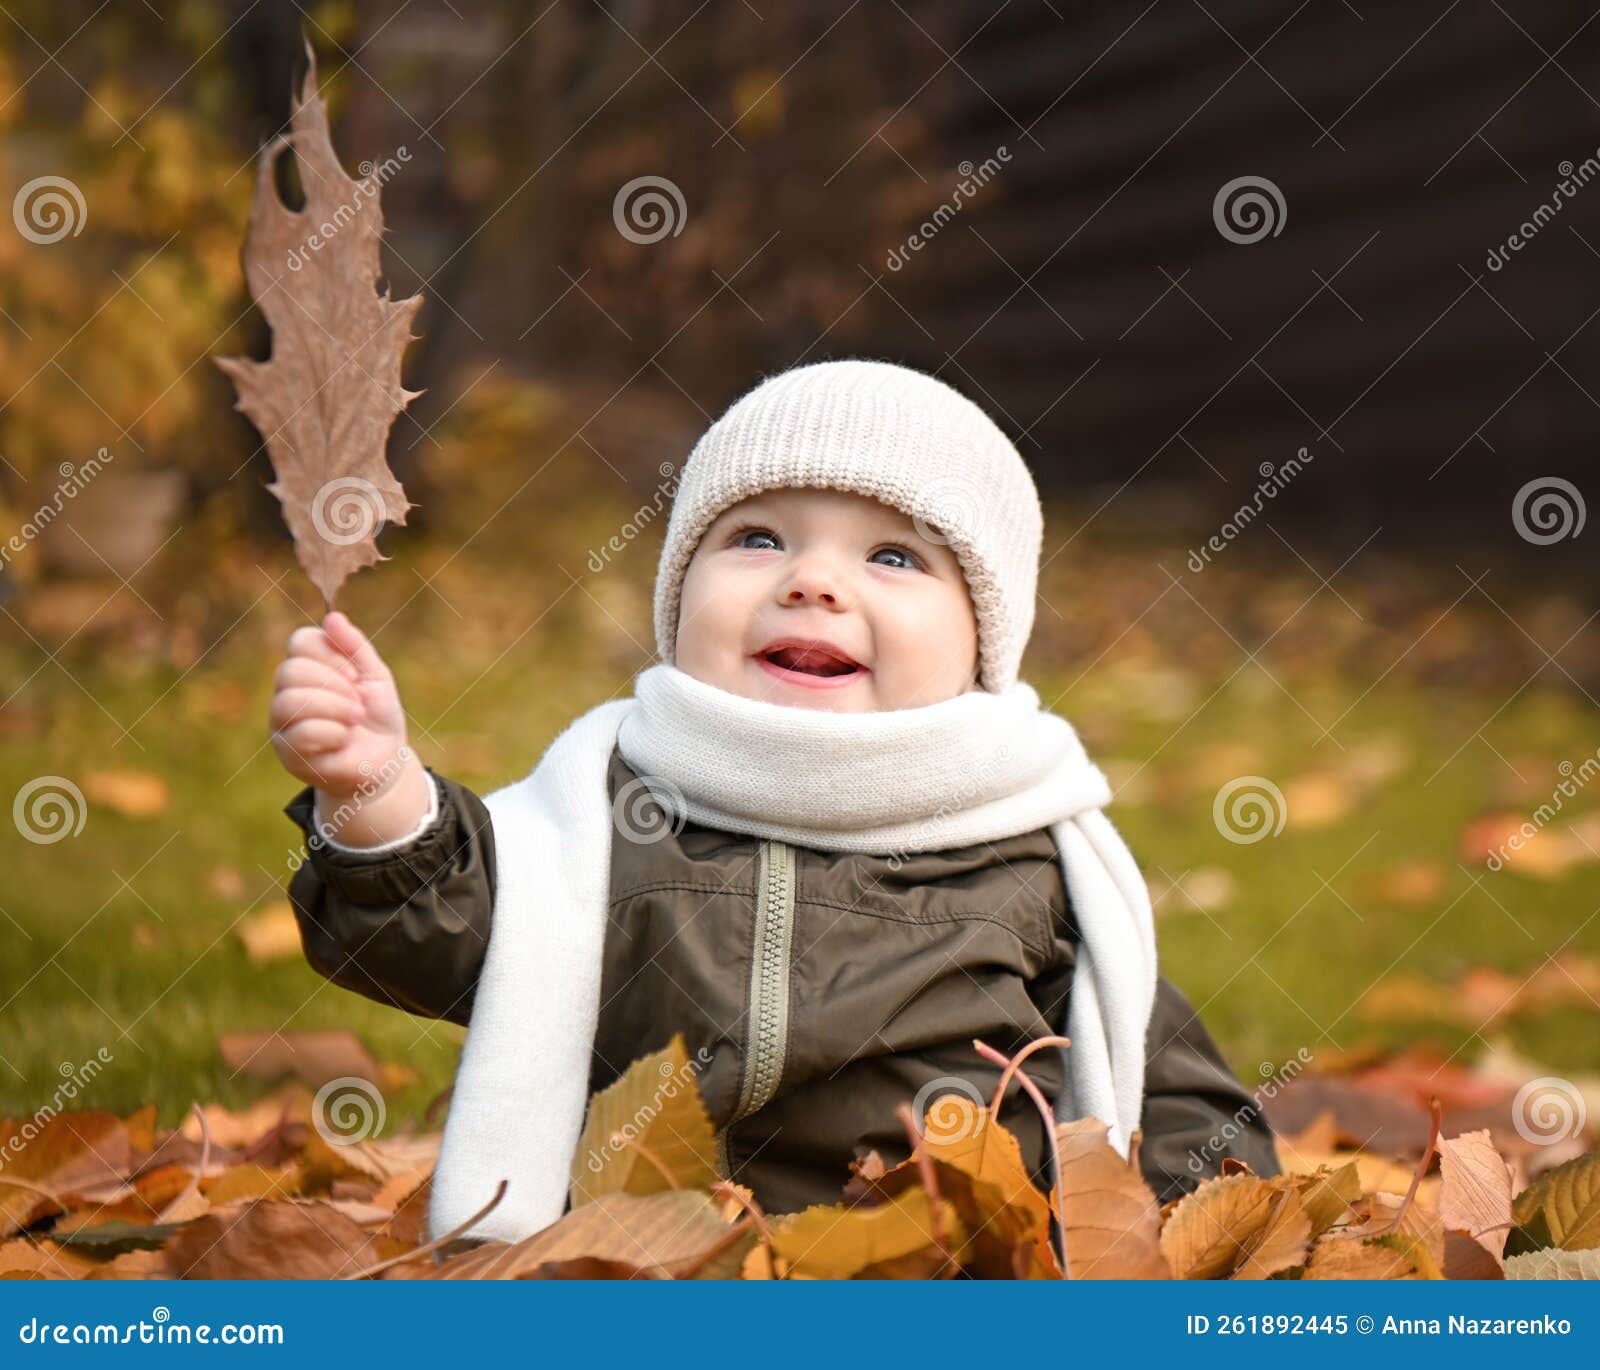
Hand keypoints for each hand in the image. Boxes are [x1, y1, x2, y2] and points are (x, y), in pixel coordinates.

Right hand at [269, 611, 430, 845]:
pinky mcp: (288, 753)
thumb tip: (332, 617)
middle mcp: (287, 692)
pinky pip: (301, 733)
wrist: (385, 760)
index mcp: (307, 668)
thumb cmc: (377, 715)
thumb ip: (355, 646)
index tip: (355, 673)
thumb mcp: (376, 676)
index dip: (333, 654)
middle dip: (336, 685)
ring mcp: (282, 723)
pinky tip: (344, 739)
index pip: (300, 641)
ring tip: (355, 719)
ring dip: (335, 708)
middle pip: (291, 670)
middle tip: (357, 702)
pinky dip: (333, 733)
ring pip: (291, 701)